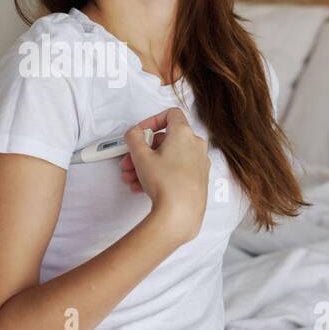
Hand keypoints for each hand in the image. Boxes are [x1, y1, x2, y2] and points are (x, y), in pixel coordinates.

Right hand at [121, 107, 209, 243]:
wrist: (180, 214)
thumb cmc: (166, 184)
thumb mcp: (141, 156)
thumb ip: (134, 137)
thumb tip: (134, 132)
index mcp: (184, 134)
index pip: (170, 115)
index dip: (152, 120)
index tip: (141, 132)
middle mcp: (195, 146)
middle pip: (166, 140)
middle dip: (143, 150)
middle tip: (129, 161)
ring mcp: (199, 163)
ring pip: (169, 157)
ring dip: (147, 164)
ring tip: (131, 178)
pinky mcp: (198, 179)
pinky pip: (176, 170)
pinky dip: (160, 173)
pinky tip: (143, 186)